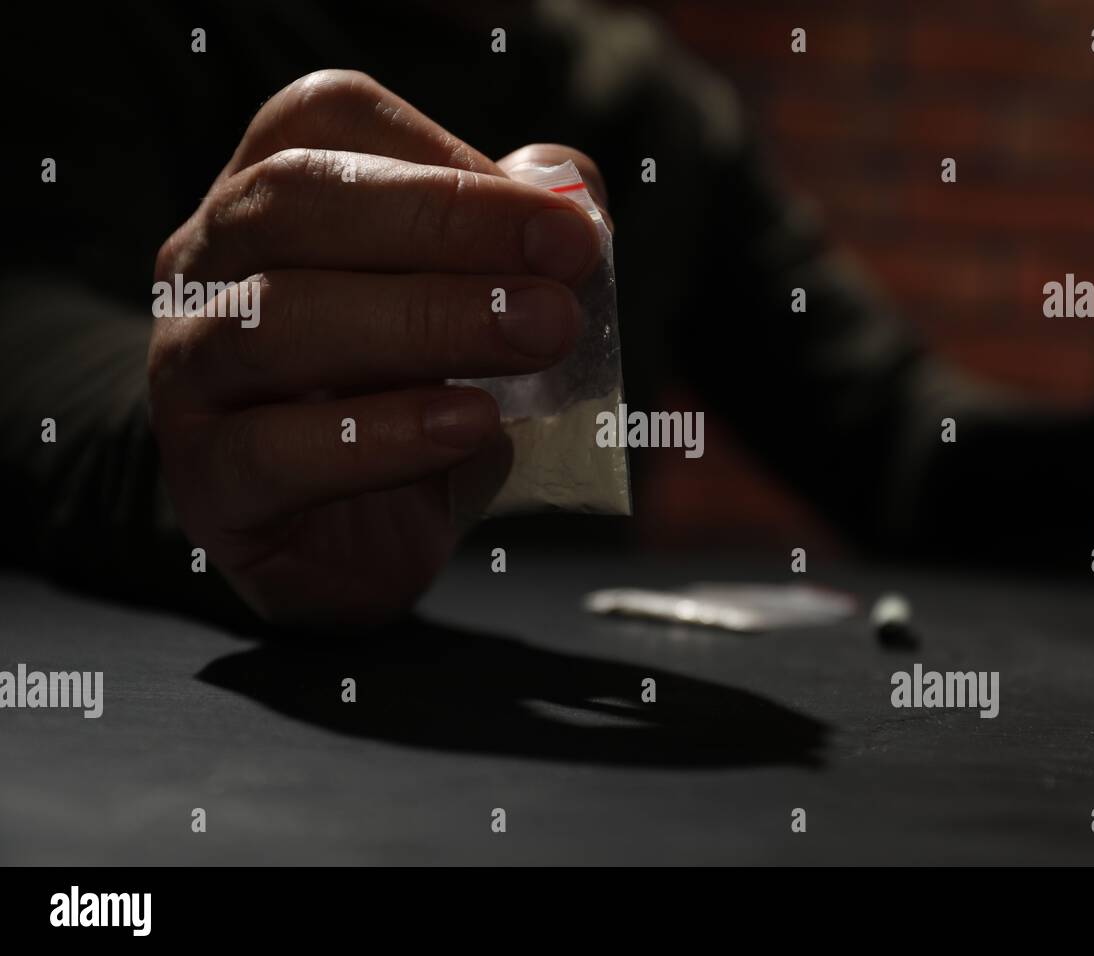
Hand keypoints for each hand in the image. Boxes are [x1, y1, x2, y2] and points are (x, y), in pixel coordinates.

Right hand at [148, 70, 603, 627]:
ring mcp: (186, 374)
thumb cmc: (415, 402)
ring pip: (273, 320)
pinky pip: (273, 449)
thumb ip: (518, 241)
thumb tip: (571, 196)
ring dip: (426, 321)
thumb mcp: (476, 309)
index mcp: (268, 197)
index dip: (445, 158)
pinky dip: (384, 434)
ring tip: (537, 338)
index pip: (323, 118)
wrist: (356, 546)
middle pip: (293, 200)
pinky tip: (471, 425)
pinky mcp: (206, 481)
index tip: (558, 223)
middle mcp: (205, 267)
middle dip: (446, 225)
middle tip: (565, 268)